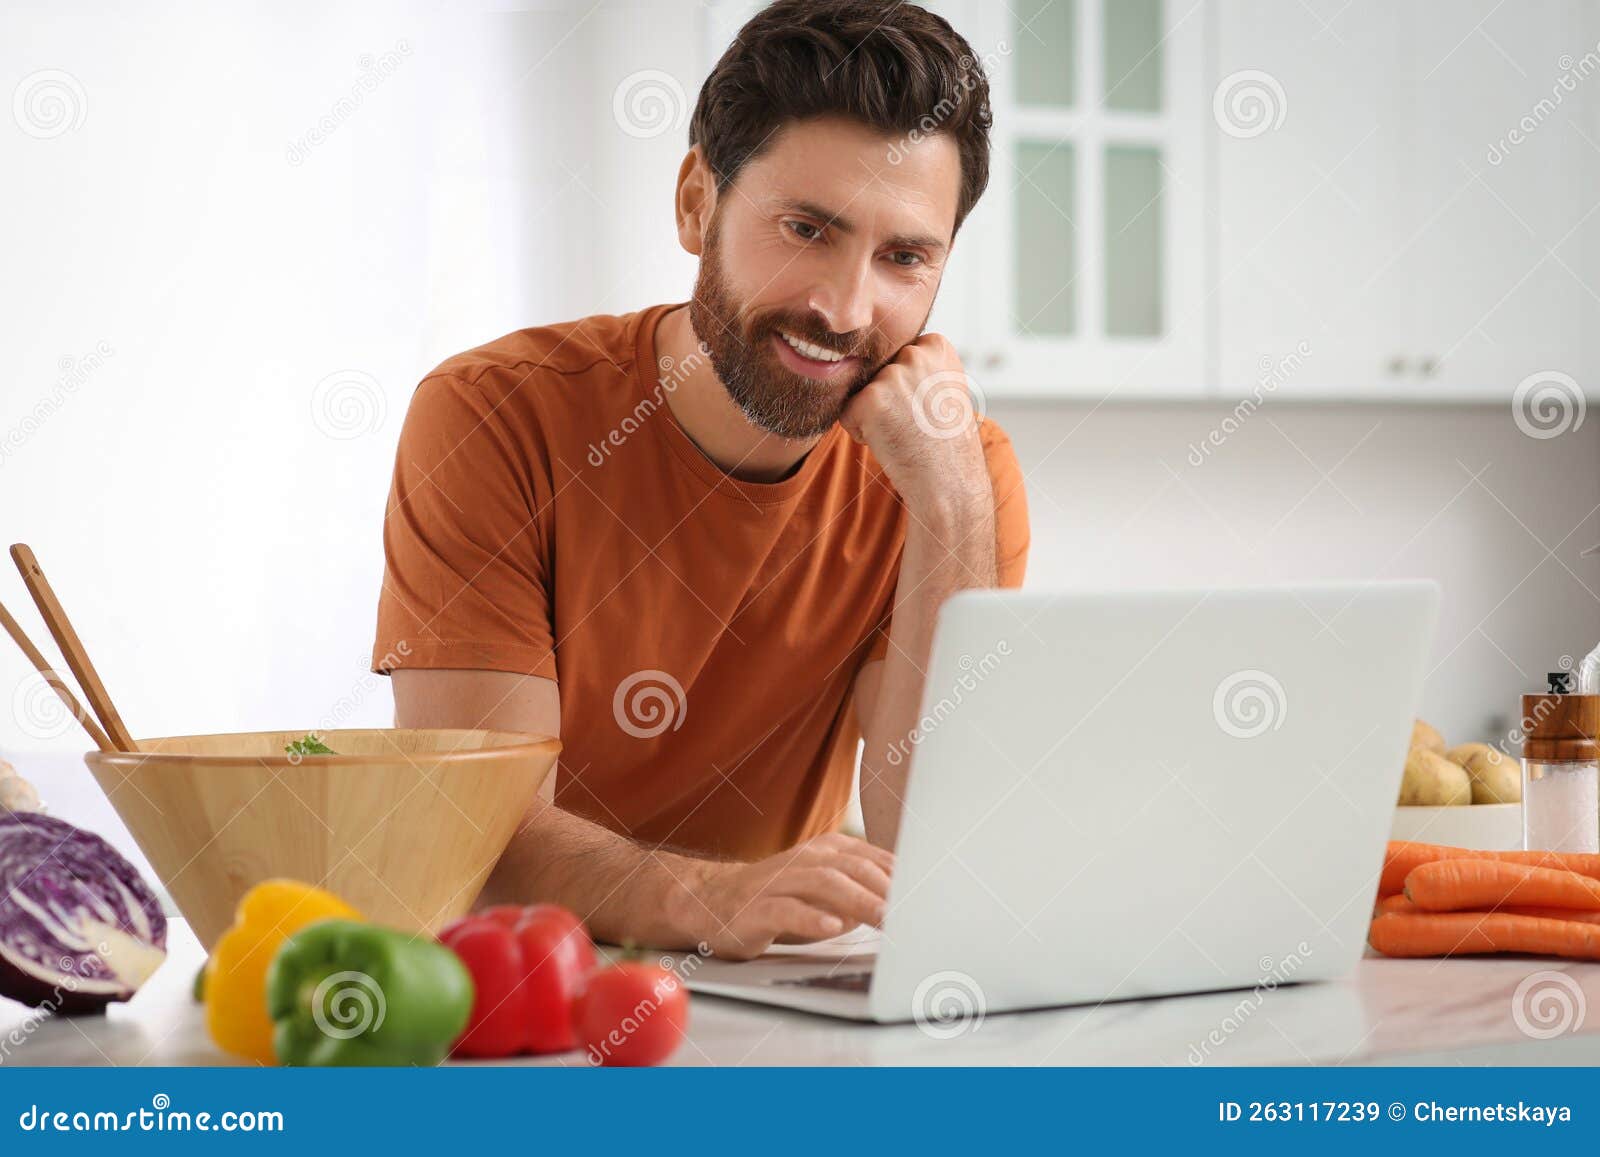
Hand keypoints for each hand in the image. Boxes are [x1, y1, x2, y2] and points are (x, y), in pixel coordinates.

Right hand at [675, 832, 894, 960]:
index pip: (872, 859)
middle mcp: (805, 859)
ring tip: (884, 919)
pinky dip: (811, 917)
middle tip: (915, 912)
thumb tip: (905, 907)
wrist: (713, 902)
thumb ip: (863, 893)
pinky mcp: (757, 908)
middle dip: (886, 889)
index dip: (902, 876)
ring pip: (824, 884)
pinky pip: (786, 909)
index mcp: (827, 850)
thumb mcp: (826, 892)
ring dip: (858, 901)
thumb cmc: (781, 899)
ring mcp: (779, 881)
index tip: (931, 894)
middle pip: (853, 868)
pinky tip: (832, 927)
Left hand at [839, 332, 990, 520]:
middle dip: (890, 398)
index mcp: (936, 346)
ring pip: (863, 392)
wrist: (949, 480)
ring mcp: (892, 376)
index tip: (930, 406)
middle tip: (916, 423)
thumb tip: (878, 354)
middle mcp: (915, 354)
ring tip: (905, 433)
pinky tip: (889, 442)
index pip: (899, 355)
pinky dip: (861, 431)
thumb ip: (919, 364)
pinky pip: (848, 412)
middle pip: (879, 372)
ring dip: (875, 415)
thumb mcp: (944, 387)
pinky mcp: (869, 400)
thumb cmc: (946, 440)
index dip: (909, 385)